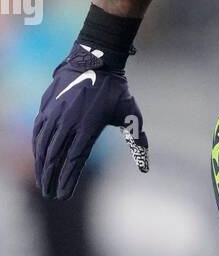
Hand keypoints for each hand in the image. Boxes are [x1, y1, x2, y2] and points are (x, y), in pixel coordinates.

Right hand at [33, 43, 148, 199]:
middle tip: (50, 195)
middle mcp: (68, 122)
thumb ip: (137, 142)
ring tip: (42, 182)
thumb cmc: (115, 90)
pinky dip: (36, 147)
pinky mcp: (47, 106)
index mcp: (89, 127)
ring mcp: (55, 114)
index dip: (67, 180)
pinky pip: (38, 131)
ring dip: (41, 166)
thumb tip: (145, 167)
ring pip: (43, 146)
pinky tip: (38, 157)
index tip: (63, 195)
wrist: (94, 60)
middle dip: (51, 179)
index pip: (74, 160)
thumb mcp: (130, 114)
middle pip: (55, 157)